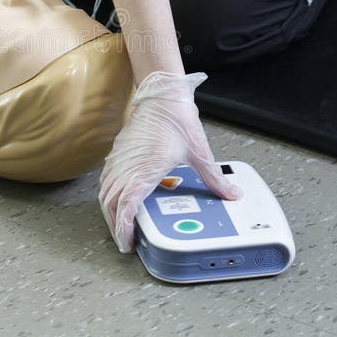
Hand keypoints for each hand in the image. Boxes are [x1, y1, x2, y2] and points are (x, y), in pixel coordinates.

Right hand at [97, 71, 242, 252]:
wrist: (162, 95)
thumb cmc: (177, 119)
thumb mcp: (199, 152)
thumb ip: (214, 178)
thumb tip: (231, 193)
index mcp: (145, 170)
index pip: (125, 206)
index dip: (124, 228)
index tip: (129, 242)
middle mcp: (127, 166)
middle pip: (110, 204)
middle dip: (115, 227)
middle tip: (127, 242)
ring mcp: (120, 160)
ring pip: (105, 193)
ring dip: (111, 212)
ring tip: (122, 226)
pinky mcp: (118, 153)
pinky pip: (106, 180)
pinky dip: (110, 196)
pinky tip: (120, 200)